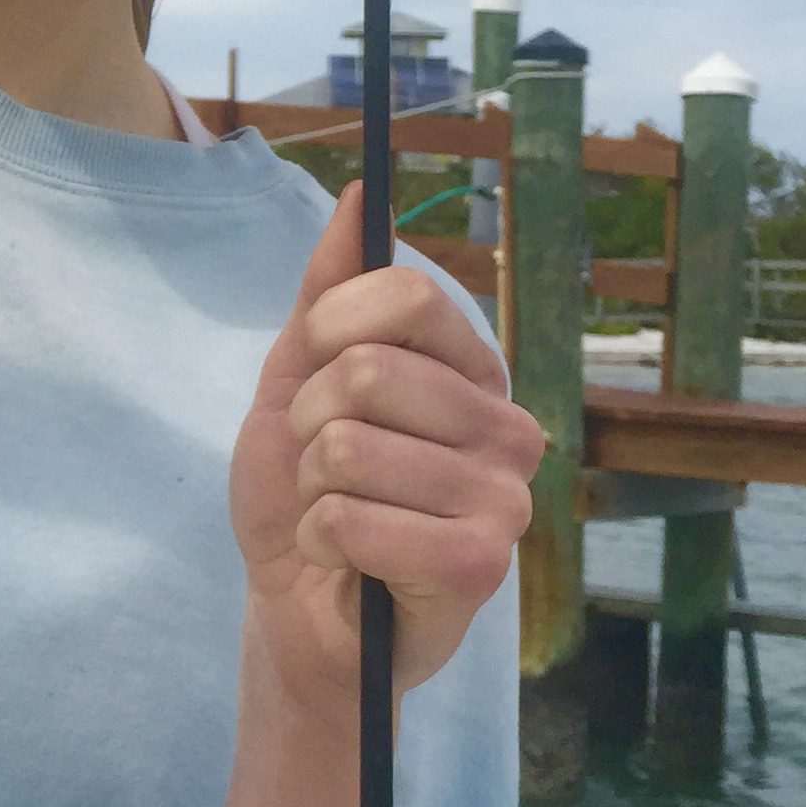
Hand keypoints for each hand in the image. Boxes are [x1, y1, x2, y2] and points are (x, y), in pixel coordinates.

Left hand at [194, 184, 540, 806]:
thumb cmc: (307, 496)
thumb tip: (359, 192)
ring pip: (350, 445)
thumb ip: (328, 291)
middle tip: (322, 466)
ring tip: (337, 513)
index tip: (310, 367)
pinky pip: (354, 515)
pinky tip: (349, 560)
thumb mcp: (297, 378)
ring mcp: (504, 496)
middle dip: (308, 419)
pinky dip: (322, 537)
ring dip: (311, 485)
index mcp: (472, 372)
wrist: (300, 614)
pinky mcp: (482, 563)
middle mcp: (508, 426)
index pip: (411, 294)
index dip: (332, 324)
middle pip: (370, 370)